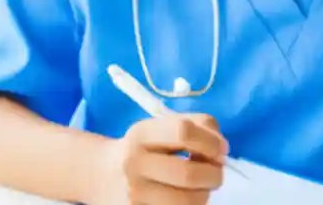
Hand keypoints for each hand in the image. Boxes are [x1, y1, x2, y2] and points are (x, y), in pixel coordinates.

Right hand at [91, 114, 228, 204]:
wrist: (100, 175)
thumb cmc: (140, 149)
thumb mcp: (158, 127)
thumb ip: (195, 125)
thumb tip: (222, 148)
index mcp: (140, 135)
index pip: (183, 132)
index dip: (211, 141)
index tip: (221, 148)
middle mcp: (134, 164)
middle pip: (190, 173)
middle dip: (215, 174)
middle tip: (215, 172)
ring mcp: (135, 194)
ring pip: (190, 201)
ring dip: (205, 194)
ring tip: (199, 187)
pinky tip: (183, 196)